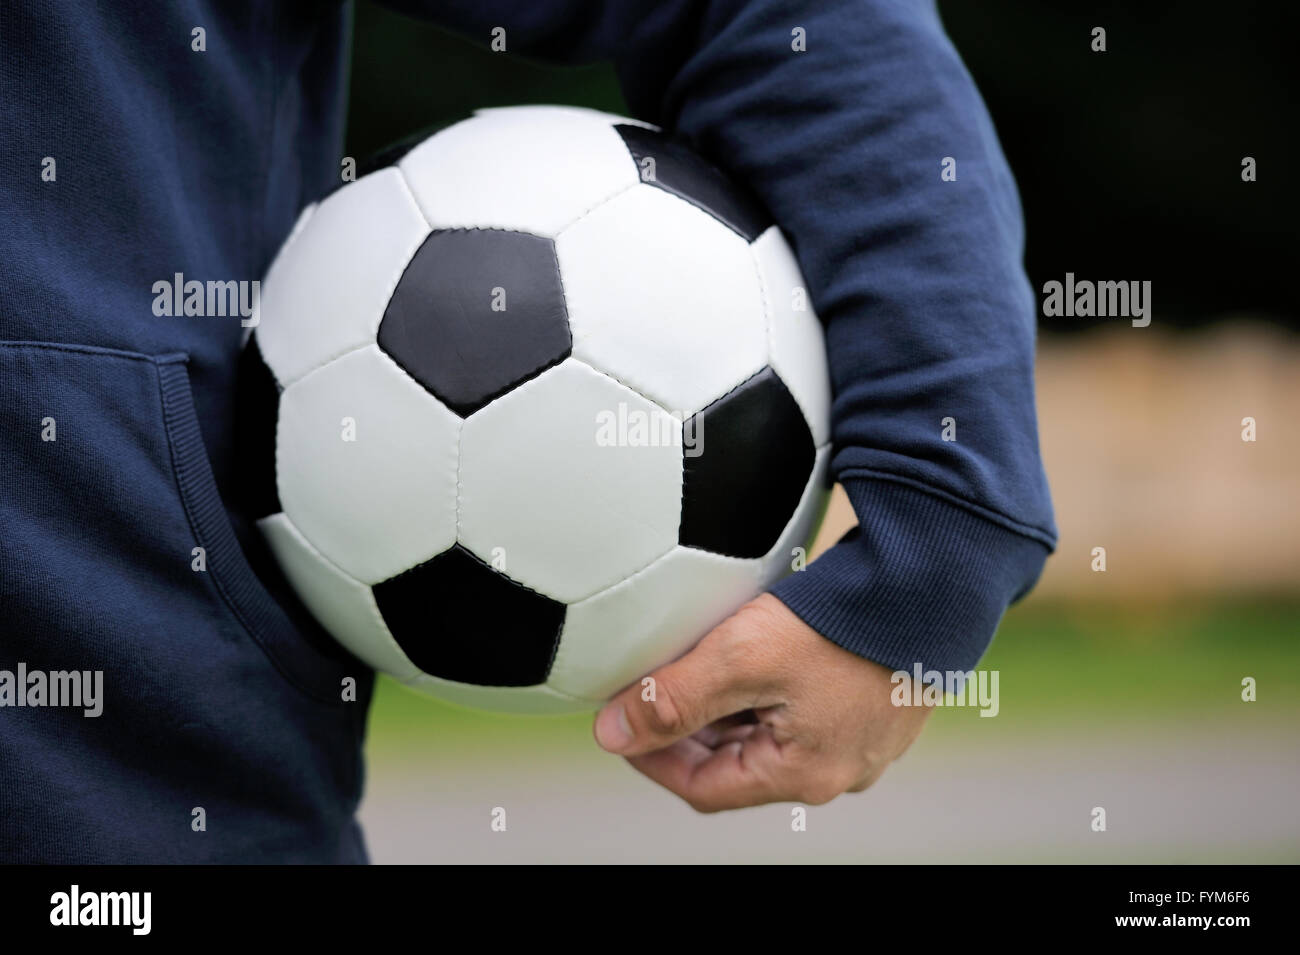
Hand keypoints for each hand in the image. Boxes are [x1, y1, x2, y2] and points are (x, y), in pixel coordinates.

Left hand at [593, 593, 931, 810]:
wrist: (935, 580)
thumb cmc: (840, 623)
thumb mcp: (741, 658)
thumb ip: (672, 698)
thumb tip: (610, 734)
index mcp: (805, 775)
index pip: (703, 788)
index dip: (653, 757)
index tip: (622, 720)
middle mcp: (840, 767)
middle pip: (738, 761)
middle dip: (692, 727)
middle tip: (656, 685)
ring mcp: (866, 735)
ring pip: (773, 731)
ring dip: (732, 704)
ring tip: (703, 658)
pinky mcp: (880, 697)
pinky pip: (808, 704)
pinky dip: (771, 684)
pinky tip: (760, 643)